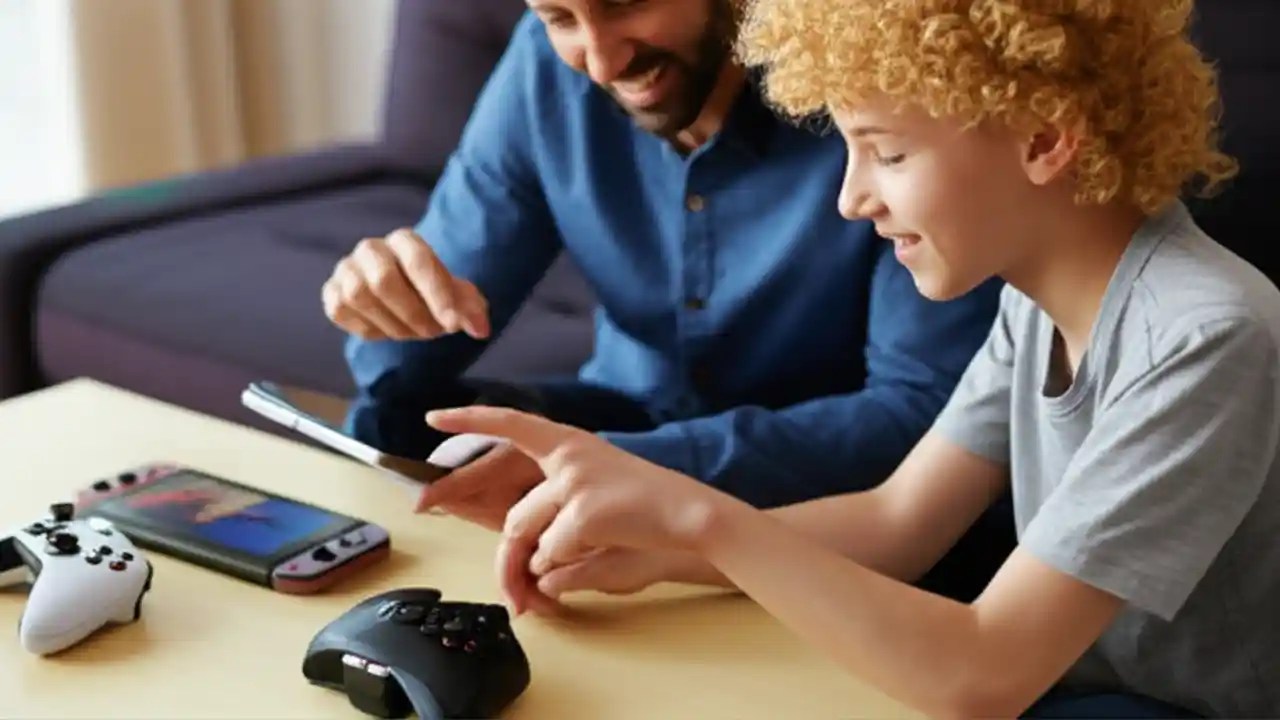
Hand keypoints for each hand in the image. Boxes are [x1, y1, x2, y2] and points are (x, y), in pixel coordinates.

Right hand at [322, 228, 489, 340]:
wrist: (398, 296)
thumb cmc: (430, 293)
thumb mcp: (456, 297)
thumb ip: (471, 309)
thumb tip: (480, 329)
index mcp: (405, 240)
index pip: (419, 262)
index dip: (437, 295)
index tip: (454, 325)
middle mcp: (371, 249)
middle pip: (383, 281)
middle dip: (412, 314)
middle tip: (433, 332)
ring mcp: (346, 269)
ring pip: (359, 297)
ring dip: (391, 324)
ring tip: (412, 332)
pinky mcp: (330, 291)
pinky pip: (339, 311)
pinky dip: (366, 328)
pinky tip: (386, 331)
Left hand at [426, 406, 731, 614]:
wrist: (689, 515)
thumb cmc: (645, 508)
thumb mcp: (594, 490)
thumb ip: (554, 505)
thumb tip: (520, 547)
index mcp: (569, 442)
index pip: (510, 423)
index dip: (469, 419)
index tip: (433, 416)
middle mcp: (567, 455)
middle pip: (512, 516)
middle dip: (510, 561)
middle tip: (516, 595)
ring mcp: (574, 481)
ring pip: (528, 537)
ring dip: (543, 564)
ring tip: (583, 558)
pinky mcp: (583, 511)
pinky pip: (551, 553)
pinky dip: (567, 565)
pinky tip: (601, 549)